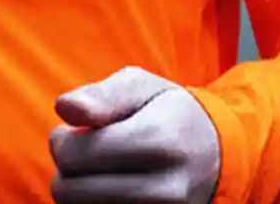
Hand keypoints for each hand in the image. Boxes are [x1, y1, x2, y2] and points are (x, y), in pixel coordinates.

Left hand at [49, 67, 219, 202]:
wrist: (217, 154)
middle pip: (70, 192)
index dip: (62, 140)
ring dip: (79, 193)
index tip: (78, 131)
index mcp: (158, 140)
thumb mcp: (140, 85)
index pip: (74, 154)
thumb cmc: (168, 113)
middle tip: (86, 154)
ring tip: (99, 172)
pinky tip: (109, 190)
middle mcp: (165, 189)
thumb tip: (64, 108)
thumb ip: (101, 94)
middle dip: (68, 169)